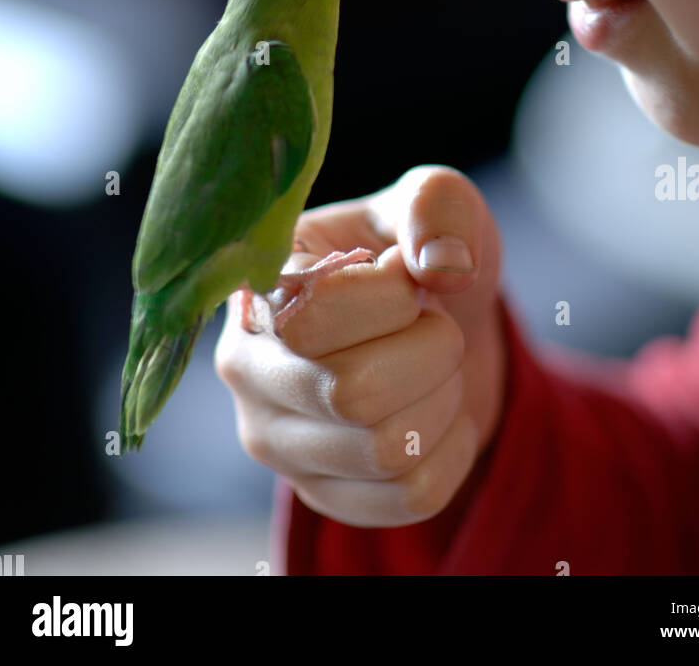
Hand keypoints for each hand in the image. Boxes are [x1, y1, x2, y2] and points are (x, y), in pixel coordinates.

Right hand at [214, 165, 505, 526]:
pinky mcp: (320, 493)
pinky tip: (437, 412)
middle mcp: (246, 368)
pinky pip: (412, 496)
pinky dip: (452, 448)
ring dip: (444, 397)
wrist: (439, 319)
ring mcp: (277, 441)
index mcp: (258, 287)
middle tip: (435, 323)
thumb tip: (445, 268)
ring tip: (433, 364)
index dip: (393, 297)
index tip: (408, 275)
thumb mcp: (431, 202)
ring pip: (388, 451)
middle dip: (432, 350)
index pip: (314, 318)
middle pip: (353, 395)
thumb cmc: (417, 254)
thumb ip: (436, 208)